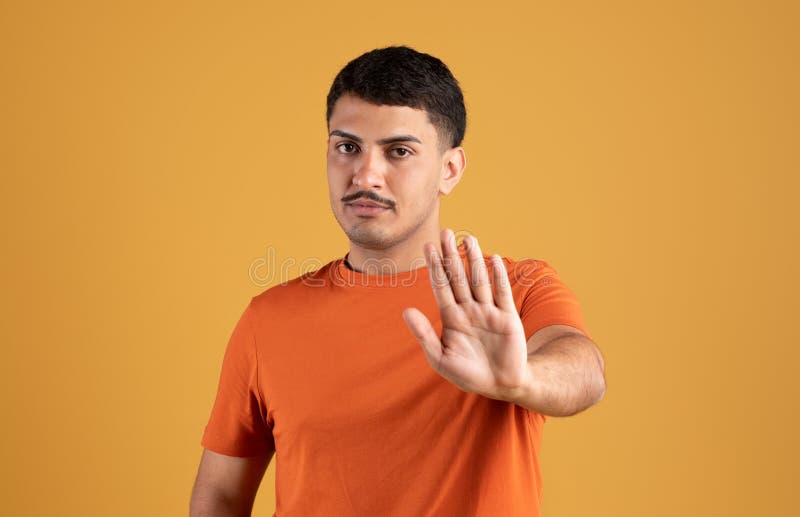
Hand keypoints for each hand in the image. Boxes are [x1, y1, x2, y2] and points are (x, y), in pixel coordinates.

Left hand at [401, 229, 530, 399]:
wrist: (500, 386)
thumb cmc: (468, 374)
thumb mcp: (440, 359)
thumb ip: (424, 335)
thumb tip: (405, 310)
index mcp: (451, 318)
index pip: (441, 287)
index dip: (435, 267)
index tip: (428, 246)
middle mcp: (469, 310)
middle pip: (458, 277)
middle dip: (451, 255)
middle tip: (445, 232)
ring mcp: (488, 312)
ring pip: (479, 280)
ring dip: (473, 259)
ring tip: (467, 238)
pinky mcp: (507, 317)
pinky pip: (502, 293)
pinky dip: (498, 276)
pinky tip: (493, 259)